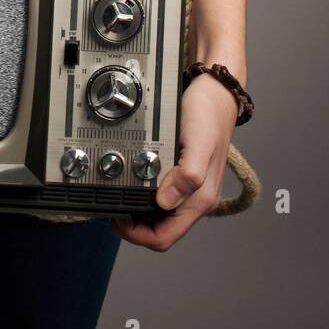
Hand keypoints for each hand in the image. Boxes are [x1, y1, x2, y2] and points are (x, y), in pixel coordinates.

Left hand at [111, 72, 237, 250]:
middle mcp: (195, 197)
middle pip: (159, 229)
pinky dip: (144, 191)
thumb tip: (164, 201)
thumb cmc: (209, 114)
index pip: (165, 237)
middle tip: (114, 205)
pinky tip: (133, 179)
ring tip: (121, 192)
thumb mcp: (198, 143)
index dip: (137, 235)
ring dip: (137, 208)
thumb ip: (187, 175)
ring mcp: (188, 187)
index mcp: (200, 198)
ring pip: (158, 214)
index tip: (118, 219)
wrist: (214, 92)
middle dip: (134, 224)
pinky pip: (159, 194)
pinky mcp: (182, 174)